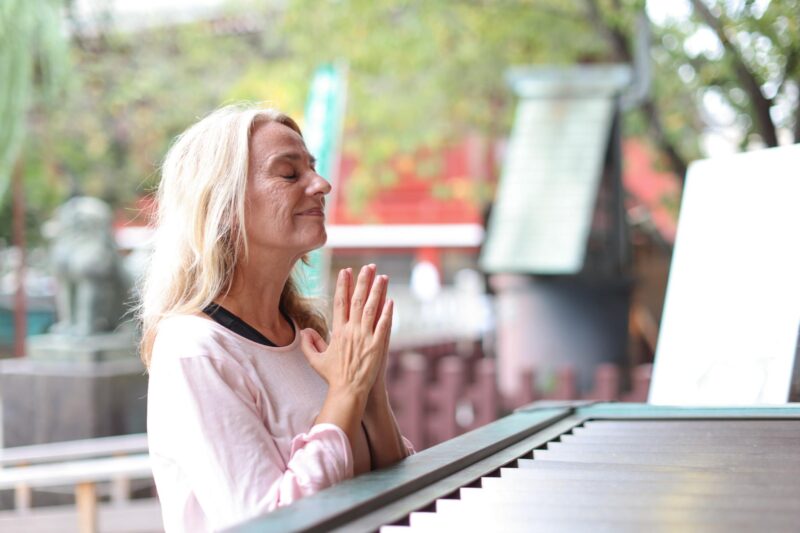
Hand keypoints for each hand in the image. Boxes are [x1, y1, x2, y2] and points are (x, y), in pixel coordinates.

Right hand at [301, 265, 392, 402]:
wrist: (348, 391)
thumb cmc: (332, 377)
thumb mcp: (316, 360)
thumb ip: (309, 344)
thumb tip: (304, 331)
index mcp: (338, 331)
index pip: (340, 302)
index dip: (344, 285)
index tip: (346, 271)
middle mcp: (351, 331)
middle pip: (357, 300)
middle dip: (363, 281)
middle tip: (368, 266)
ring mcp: (366, 337)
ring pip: (372, 309)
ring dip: (377, 291)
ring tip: (382, 276)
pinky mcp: (378, 346)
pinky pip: (383, 325)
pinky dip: (387, 312)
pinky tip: (391, 300)